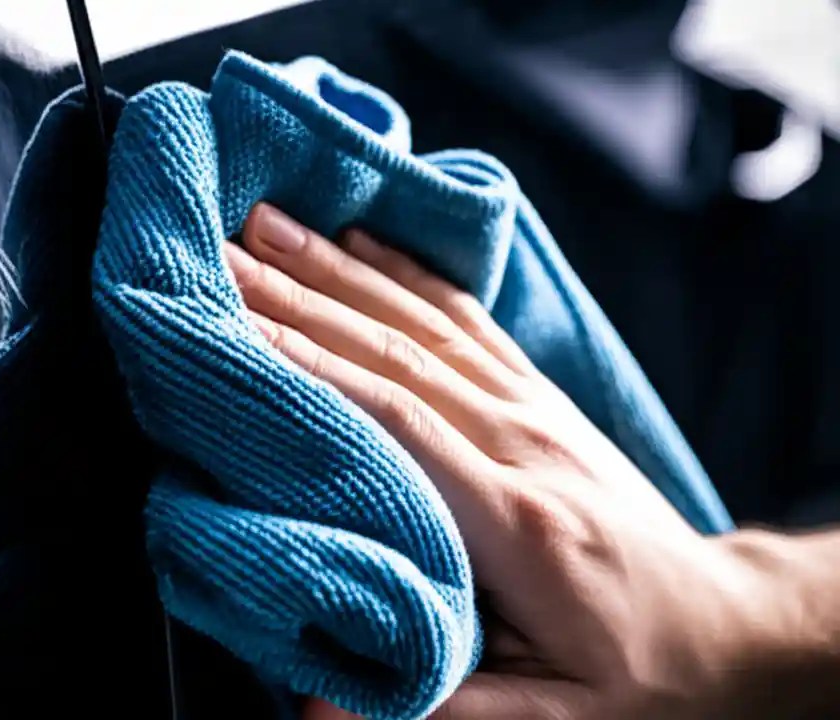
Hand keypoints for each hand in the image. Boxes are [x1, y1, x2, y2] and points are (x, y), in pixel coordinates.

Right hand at [223, 203, 837, 718]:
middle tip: (222, 254)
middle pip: (394, 351)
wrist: (726, 629)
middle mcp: (523, 441)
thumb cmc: (635, 675)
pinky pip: (466, 318)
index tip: (236, 329)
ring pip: (422, 322)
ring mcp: (535, 409)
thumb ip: (438, 708)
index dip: (311, 368)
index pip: (396, 419)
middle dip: (300, 297)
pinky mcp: (540, 397)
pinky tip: (361, 238)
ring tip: (267, 225)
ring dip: (338, 268)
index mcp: (516, 519)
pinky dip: (408, 271)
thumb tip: (314, 711)